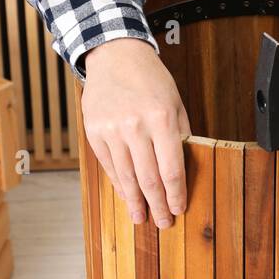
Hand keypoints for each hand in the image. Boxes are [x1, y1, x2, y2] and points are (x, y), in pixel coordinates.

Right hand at [81, 37, 191, 228]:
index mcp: (162, 119)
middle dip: (158, 205)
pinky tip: (127, 196)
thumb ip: (180, 134)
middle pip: (149, 179)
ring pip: (126, 177)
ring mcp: (112, 130)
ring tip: (141, 218)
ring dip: (136, 202)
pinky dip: (119, 184)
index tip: (179, 208)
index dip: (176, 194)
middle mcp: (136, 126)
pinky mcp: (95, 132)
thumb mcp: (175, 101)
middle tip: (164, 222)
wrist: (116, 56)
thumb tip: (183, 168)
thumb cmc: (151, 79)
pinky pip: (109, 166)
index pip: (172, 169)